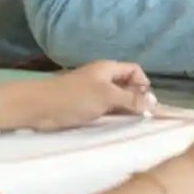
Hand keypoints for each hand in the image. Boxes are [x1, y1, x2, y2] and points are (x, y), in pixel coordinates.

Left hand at [0, 61, 154, 131]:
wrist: (40, 107)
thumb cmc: (75, 97)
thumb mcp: (107, 97)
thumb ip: (130, 99)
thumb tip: (153, 102)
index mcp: (108, 68)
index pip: (134, 70)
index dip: (143, 83)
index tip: (146, 102)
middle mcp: (102, 78)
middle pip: (126, 84)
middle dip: (136, 98)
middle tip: (142, 116)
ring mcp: (93, 92)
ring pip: (116, 98)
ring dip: (125, 109)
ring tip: (131, 122)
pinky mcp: (85, 106)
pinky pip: (105, 109)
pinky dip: (113, 115)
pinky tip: (115, 125)